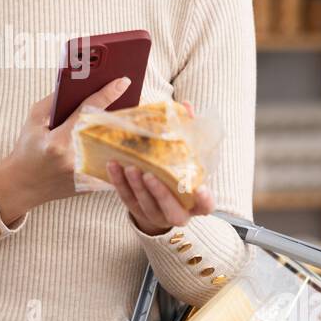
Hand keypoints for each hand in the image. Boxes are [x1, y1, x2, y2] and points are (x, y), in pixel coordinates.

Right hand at [0, 76, 133, 224]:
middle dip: (123, 113)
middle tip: (139, 98)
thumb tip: (77, 84)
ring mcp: (83, 174)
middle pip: (106, 130)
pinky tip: (130, 143)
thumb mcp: (33, 121)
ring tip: (140, 118)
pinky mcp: (89, 184)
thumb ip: (52, 101)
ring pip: (113, 149)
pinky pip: (111, 166)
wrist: (22, 185)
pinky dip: (120, 154)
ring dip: (126, 134)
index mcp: (58, 141)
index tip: (123, 81)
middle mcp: (73, 158)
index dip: (107, 95)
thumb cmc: (26, 149)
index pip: (87, 111)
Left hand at [105, 99, 213, 234]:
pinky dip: (119, 183)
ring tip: (131, 168)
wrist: (160, 201)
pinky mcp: (136, 210)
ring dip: (137, 187)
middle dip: (160, 193)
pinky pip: (126, 198)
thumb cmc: (178, 174)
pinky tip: (114, 165)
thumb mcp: (188, 158)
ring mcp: (156, 214)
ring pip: (146, 205)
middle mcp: (178, 213)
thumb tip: (185, 105)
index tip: (201, 189)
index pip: (206, 205)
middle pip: (172, 211)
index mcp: (196, 203)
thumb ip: (188, 133)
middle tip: (150, 175)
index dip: (205, 200)